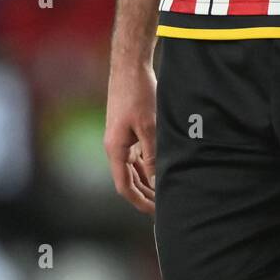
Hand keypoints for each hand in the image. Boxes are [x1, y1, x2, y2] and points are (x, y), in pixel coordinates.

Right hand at [104, 62, 156, 214]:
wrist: (130, 66)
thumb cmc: (138, 93)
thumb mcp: (149, 126)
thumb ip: (152, 154)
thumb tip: (157, 179)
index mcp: (115, 149)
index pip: (124, 186)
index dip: (139, 201)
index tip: (155, 212)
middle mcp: (115, 146)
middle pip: (128, 179)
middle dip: (144, 193)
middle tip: (163, 206)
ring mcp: (120, 137)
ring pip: (132, 166)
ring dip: (146, 179)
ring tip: (164, 190)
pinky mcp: (127, 127)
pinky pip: (136, 153)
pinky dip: (146, 163)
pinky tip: (160, 166)